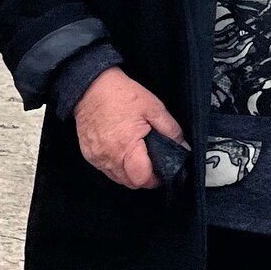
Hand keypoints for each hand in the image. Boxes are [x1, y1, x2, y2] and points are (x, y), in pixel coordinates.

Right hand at [74, 67, 184, 189]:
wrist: (91, 86)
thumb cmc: (118, 94)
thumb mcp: (153, 107)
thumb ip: (170, 129)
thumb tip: (182, 144)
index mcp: (126, 147)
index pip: (143, 179)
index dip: (156, 179)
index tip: (162, 173)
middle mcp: (109, 156)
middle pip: (130, 183)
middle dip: (144, 178)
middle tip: (152, 165)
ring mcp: (97, 157)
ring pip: (117, 178)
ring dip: (129, 174)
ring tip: (137, 157)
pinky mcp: (88, 154)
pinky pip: (105, 169)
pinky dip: (115, 166)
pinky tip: (121, 153)